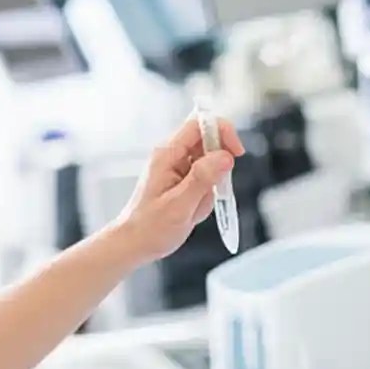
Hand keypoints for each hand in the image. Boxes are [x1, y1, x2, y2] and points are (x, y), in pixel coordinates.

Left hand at [113, 113, 245, 263]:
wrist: (133, 244)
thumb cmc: (149, 228)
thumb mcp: (179, 205)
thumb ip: (202, 178)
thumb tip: (225, 157)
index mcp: (167, 154)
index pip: (199, 124)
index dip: (222, 131)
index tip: (236, 153)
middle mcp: (171, 156)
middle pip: (208, 143)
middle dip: (217, 169)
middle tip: (209, 192)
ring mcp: (177, 168)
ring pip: (210, 166)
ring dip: (211, 188)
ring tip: (193, 207)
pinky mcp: (182, 181)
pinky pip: (206, 182)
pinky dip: (206, 197)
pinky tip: (192, 211)